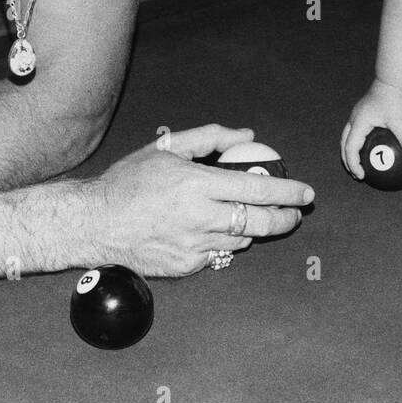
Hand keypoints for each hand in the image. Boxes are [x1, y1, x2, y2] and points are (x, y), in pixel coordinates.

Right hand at [87, 124, 314, 276]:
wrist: (96, 222)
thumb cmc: (130, 181)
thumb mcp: (167, 148)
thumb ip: (210, 137)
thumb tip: (246, 136)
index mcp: (197, 184)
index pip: (257, 188)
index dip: (288, 190)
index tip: (305, 192)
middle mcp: (199, 218)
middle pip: (260, 223)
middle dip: (285, 218)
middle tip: (294, 213)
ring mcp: (193, 246)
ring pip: (242, 242)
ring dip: (252, 230)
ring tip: (248, 217)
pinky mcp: (186, 267)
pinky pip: (217, 255)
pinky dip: (222, 243)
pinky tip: (212, 231)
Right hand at [340, 79, 401, 179]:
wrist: (391, 78)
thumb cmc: (395, 98)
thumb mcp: (401, 121)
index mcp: (358, 123)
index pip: (350, 148)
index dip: (353, 164)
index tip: (361, 176)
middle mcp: (355, 119)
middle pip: (344, 143)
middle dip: (347, 159)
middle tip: (356, 173)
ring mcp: (359, 114)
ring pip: (350, 136)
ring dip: (352, 150)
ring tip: (362, 162)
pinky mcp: (365, 111)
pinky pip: (360, 130)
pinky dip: (363, 141)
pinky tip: (378, 147)